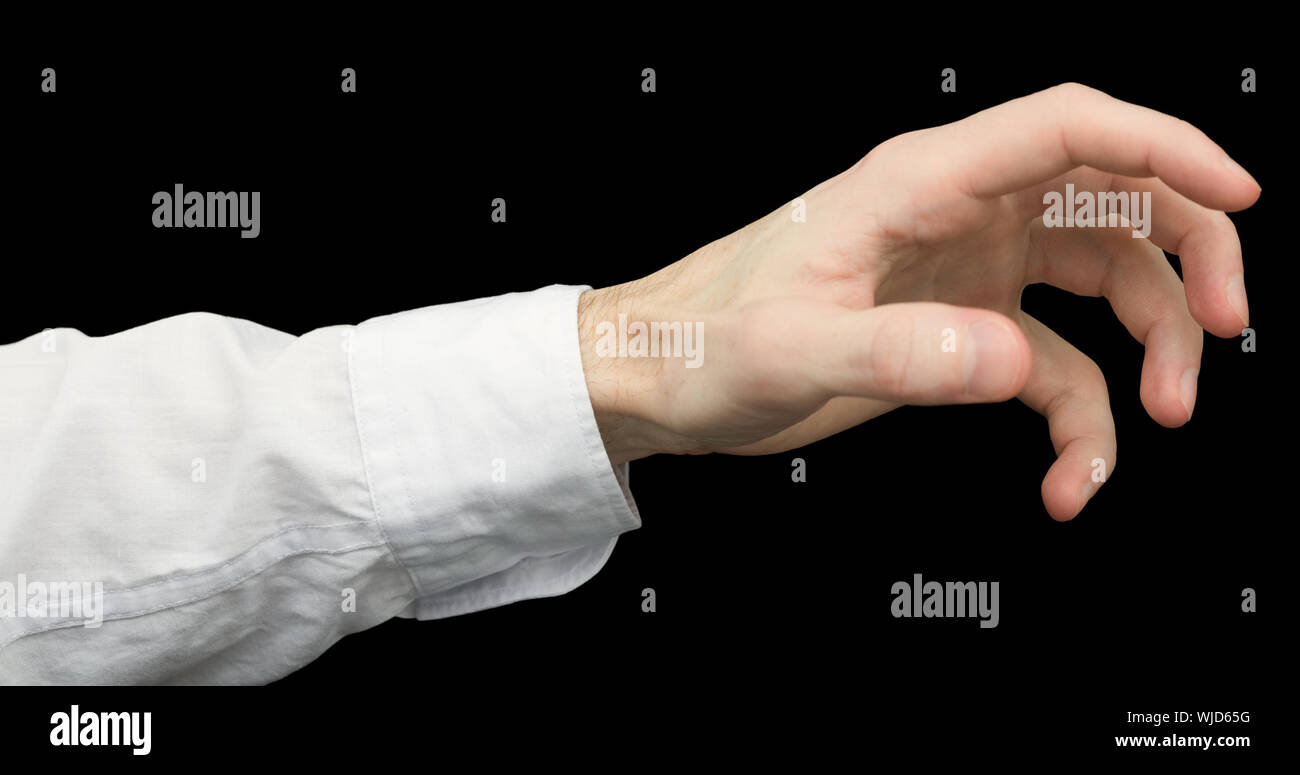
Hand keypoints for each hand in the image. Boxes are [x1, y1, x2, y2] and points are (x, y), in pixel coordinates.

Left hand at [579, 83, 1259, 520]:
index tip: (1242, 195)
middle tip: (1227, 329)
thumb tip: (1011, 365)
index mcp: (921, 183)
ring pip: (1102, 283)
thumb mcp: (793, 349)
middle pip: (1114, 200)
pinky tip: (1068, 479)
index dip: (1166, 145)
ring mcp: (964, 271)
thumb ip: (900, 354)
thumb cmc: (705, 339)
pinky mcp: (957, 330)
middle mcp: (958, 214)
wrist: (662, 374)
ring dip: (1151, 346)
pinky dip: (1080, 419)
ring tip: (1165, 419)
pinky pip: (1052, 364)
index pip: (1068, 128)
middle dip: (1187, 255)